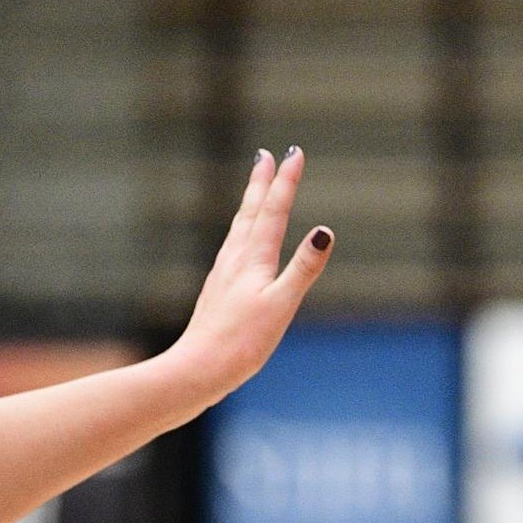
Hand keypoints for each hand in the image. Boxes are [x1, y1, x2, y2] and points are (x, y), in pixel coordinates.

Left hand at [164, 148, 332, 400]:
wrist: (198, 369)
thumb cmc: (242, 342)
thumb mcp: (281, 305)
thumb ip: (303, 268)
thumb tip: (324, 231)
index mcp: (253, 259)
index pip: (274, 210)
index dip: (286, 181)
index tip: (295, 153)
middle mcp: (235, 259)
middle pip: (250, 211)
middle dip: (261, 181)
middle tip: (266, 155)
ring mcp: (224, 273)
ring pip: (239, 227)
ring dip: (249, 202)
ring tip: (254, 188)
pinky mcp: (218, 289)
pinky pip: (232, 246)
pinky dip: (242, 230)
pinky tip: (239, 242)